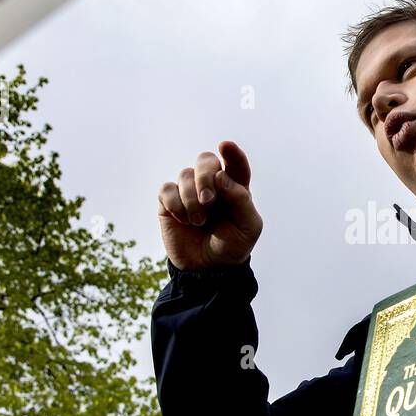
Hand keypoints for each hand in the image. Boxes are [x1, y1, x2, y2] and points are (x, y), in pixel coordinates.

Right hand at [157, 140, 263, 270]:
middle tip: (208, 201)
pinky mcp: (169, 203)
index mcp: (235, 187)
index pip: (235, 164)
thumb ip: (241, 200)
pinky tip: (183, 220)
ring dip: (191, 199)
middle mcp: (212, 185)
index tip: (225, 146)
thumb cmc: (232, 246)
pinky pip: (167, 190)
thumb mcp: (248, 227)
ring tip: (199, 222)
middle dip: (205, 176)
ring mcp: (189, 192)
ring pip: (185, 175)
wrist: (208, 269)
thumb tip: (220, 176)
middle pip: (205, 160)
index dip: (232, 153)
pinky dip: (175, 204)